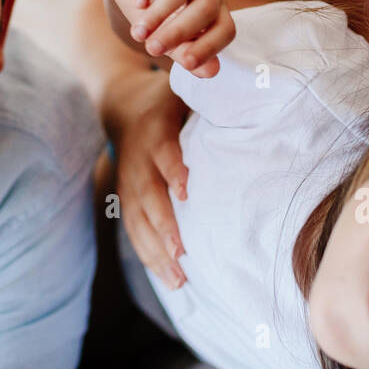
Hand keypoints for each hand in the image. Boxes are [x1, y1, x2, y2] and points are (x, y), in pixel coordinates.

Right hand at [103, 68, 189, 288]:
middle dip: (164, 225)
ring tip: (179, 278)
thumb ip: (207, 95)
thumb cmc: (167, 101)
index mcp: (154, 130)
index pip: (163, 151)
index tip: (186, 191)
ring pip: (138, 221)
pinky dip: (149, 257)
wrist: (122, 106)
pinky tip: (169, 279)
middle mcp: (137, 160)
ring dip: (157, 251)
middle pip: (148, 195)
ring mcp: (127, 183)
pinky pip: (134, 232)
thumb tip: (246, 96)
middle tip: (182, 251)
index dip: (173, 170)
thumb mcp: (184, 89)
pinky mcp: (125, 201)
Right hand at [106, 0, 235, 77]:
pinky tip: (137, 2)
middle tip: (152, 48)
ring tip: (138, 32)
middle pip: (206, 7)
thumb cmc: (157, 10)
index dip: (210, 47)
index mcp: (216, 9)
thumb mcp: (170, 36)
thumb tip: (212, 72)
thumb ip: (188, 54)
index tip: (185, 63)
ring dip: (159, 13)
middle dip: (178, 32)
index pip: (225, 29)